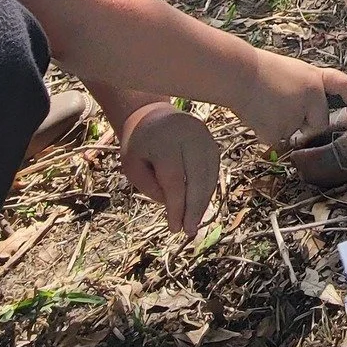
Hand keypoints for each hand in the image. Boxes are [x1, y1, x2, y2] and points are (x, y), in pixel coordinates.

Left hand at [119, 103, 220, 237]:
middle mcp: (188, 136)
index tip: (174, 228)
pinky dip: (208, 189)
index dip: (176, 207)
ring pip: (209, 175)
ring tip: (194, 222)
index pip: (174, 181)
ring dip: (203, 202)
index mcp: (164, 141)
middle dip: (194, 208)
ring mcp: (204, 136)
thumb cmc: (139, 145)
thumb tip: (176, 207)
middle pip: (197, 179)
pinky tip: (200, 205)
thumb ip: (151, 187)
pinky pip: (213, 170)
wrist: (151, 114)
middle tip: (190, 231)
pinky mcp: (212, 141)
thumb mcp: (133, 166)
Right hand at [241, 50, 346, 151]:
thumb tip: (310, 109)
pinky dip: (268, 132)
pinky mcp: (280, 132)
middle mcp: (312, 97)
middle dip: (307, 122)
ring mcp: (297, 116)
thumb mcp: (291, 73)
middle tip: (282, 108)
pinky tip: (258, 116)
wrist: (237, 75)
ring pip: (295, 133)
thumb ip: (305, 90)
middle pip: (319, 123)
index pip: (345, 87)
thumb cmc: (260, 71)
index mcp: (315, 79)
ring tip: (264, 106)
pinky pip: (278, 139)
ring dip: (284, 126)